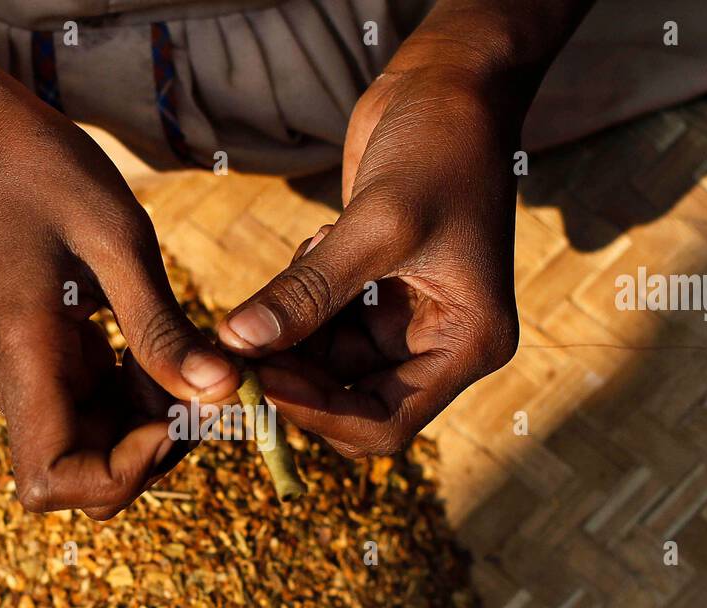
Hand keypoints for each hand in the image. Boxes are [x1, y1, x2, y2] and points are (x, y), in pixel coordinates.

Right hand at [0, 91, 238, 517]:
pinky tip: (163, 340)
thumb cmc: (44, 171)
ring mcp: (21, 375)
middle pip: (81, 474)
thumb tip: (220, 394)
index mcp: (20, 360)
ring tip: (188, 350)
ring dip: (151, 419)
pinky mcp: (38, 360)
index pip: (53, 483)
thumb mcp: (117, 240)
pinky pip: (93, 406)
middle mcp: (11, 383)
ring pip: (93, 444)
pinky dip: (137, 392)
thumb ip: (163, 329)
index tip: (173, 417)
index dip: (122, 475)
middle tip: (202, 380)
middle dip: (153, 447)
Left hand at [216, 66, 521, 458]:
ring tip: (298, 262)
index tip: (259, 379)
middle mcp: (441, 344)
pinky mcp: (375, 294)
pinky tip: (315, 242)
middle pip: (349, 401)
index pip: (386, 423)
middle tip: (239, 341)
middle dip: (294, 376)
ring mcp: (406, 321)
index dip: (319, 413)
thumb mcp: (378, 224)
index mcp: (469, 344)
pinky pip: (320, 326)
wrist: (451, 86)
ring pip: (326, 365)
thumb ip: (307, 291)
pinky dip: (297, 300)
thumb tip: (237, 344)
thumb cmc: (441, 147)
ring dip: (290, 332)